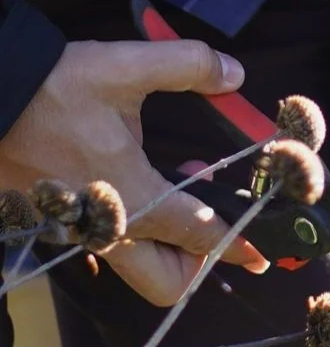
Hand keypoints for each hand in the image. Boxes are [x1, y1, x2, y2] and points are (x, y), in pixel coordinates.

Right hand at [0, 39, 269, 305]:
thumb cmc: (51, 85)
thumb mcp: (125, 65)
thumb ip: (189, 65)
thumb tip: (236, 73)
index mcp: (133, 194)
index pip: (203, 233)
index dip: (241, 245)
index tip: (263, 255)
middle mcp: (105, 226)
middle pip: (165, 281)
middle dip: (197, 263)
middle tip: (209, 221)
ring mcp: (73, 231)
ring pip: (132, 265)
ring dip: (163, 239)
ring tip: (172, 182)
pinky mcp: (50, 225)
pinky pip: (99, 243)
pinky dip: (126, 223)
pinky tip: (125, 178)